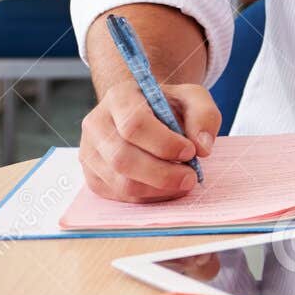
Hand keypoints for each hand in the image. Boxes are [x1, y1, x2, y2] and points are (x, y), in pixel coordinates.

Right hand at [79, 80, 219, 202]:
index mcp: (119, 97)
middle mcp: (96, 124)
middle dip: (163, 174)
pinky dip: (148, 197)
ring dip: (157, 189)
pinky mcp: (92, 176)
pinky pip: (119, 196)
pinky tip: (167, 188)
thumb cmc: (169, 105)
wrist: (145, 113)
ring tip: (183, 182)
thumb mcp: (193, 98)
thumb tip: (202, 147)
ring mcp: (89, 152)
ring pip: (120, 182)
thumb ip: (204, 115)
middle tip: (191, 177)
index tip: (190, 151)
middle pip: (123, 159)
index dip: (164, 143)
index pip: (134, 125)